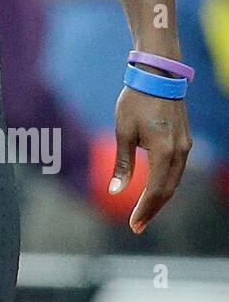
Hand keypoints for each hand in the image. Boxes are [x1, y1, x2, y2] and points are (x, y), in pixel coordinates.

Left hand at [109, 87, 191, 231]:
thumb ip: (123, 163)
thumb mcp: (123, 132)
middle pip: (168, 190)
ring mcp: (186, 146)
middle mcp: (180, 152)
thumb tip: (115, 190)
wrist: (159, 75)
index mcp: (164, 152)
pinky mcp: (185, 140)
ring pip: (175, 181)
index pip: (156, 191)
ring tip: (144, 212)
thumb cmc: (136, 100)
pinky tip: (154, 189)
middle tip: (137, 226)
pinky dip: (166, 183)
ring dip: (160, 198)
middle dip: (152, 209)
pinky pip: (177, 169)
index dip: (145, 210)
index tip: (134, 226)